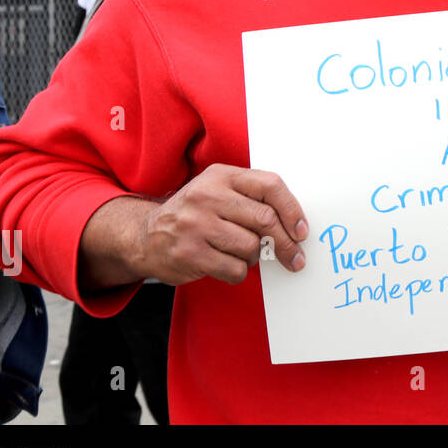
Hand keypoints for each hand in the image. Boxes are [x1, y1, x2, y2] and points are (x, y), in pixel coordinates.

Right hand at [134, 164, 308, 284]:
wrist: (145, 236)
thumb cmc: (196, 214)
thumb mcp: (219, 191)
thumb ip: (252, 199)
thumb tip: (294, 225)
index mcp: (221, 176)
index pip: (270, 185)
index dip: (292, 209)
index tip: (302, 230)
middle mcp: (207, 196)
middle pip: (265, 219)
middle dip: (286, 243)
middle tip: (296, 258)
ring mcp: (196, 225)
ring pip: (251, 247)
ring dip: (255, 257)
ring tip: (243, 254)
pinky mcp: (190, 253)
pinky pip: (235, 269)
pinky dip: (239, 272)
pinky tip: (226, 264)